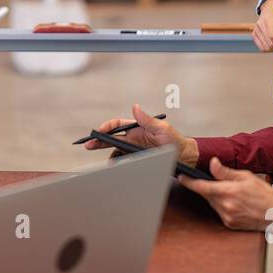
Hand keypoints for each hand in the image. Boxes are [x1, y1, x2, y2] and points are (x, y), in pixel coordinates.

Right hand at [84, 102, 199, 166]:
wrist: (184, 158)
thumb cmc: (174, 140)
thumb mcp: (162, 128)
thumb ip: (147, 119)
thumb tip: (135, 107)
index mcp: (137, 128)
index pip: (117, 125)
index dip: (107, 127)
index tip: (100, 131)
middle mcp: (133, 138)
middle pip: (111, 138)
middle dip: (99, 140)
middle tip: (88, 144)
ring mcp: (134, 150)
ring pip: (115, 151)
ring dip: (108, 154)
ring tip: (105, 160)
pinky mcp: (137, 161)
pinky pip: (123, 161)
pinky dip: (117, 163)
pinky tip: (115, 166)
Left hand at [177, 158, 272, 231]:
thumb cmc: (264, 194)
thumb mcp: (246, 176)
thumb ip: (225, 172)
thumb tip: (212, 163)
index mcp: (228, 192)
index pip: (201, 186)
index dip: (188, 181)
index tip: (181, 177)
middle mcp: (225, 206)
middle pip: (206, 194)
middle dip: (207, 187)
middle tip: (220, 183)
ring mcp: (227, 216)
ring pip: (212, 203)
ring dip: (216, 197)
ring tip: (232, 193)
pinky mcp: (229, 224)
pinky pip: (219, 212)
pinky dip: (222, 206)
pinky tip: (235, 203)